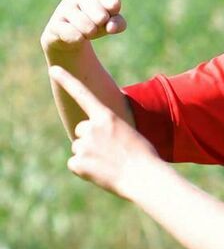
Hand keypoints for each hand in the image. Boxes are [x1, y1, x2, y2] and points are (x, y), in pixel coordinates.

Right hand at [41, 0, 125, 55]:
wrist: (71, 36)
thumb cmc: (96, 22)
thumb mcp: (112, 21)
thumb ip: (118, 23)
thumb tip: (110, 27)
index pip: (114, 2)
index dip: (114, 14)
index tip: (109, 12)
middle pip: (101, 16)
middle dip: (101, 26)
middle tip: (94, 23)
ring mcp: (63, 7)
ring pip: (88, 27)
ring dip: (91, 33)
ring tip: (85, 29)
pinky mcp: (54, 24)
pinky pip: (74, 35)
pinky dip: (79, 39)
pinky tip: (75, 36)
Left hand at [49, 65, 157, 199]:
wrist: (145, 179)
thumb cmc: (145, 158)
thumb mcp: (130, 135)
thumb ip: (110, 132)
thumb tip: (98, 142)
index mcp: (106, 117)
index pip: (83, 94)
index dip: (68, 81)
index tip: (54, 70)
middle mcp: (91, 127)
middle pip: (81, 130)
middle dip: (91, 139)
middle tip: (111, 152)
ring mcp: (83, 145)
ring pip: (79, 148)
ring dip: (90, 156)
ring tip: (110, 165)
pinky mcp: (78, 163)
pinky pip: (75, 164)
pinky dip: (85, 170)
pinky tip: (102, 173)